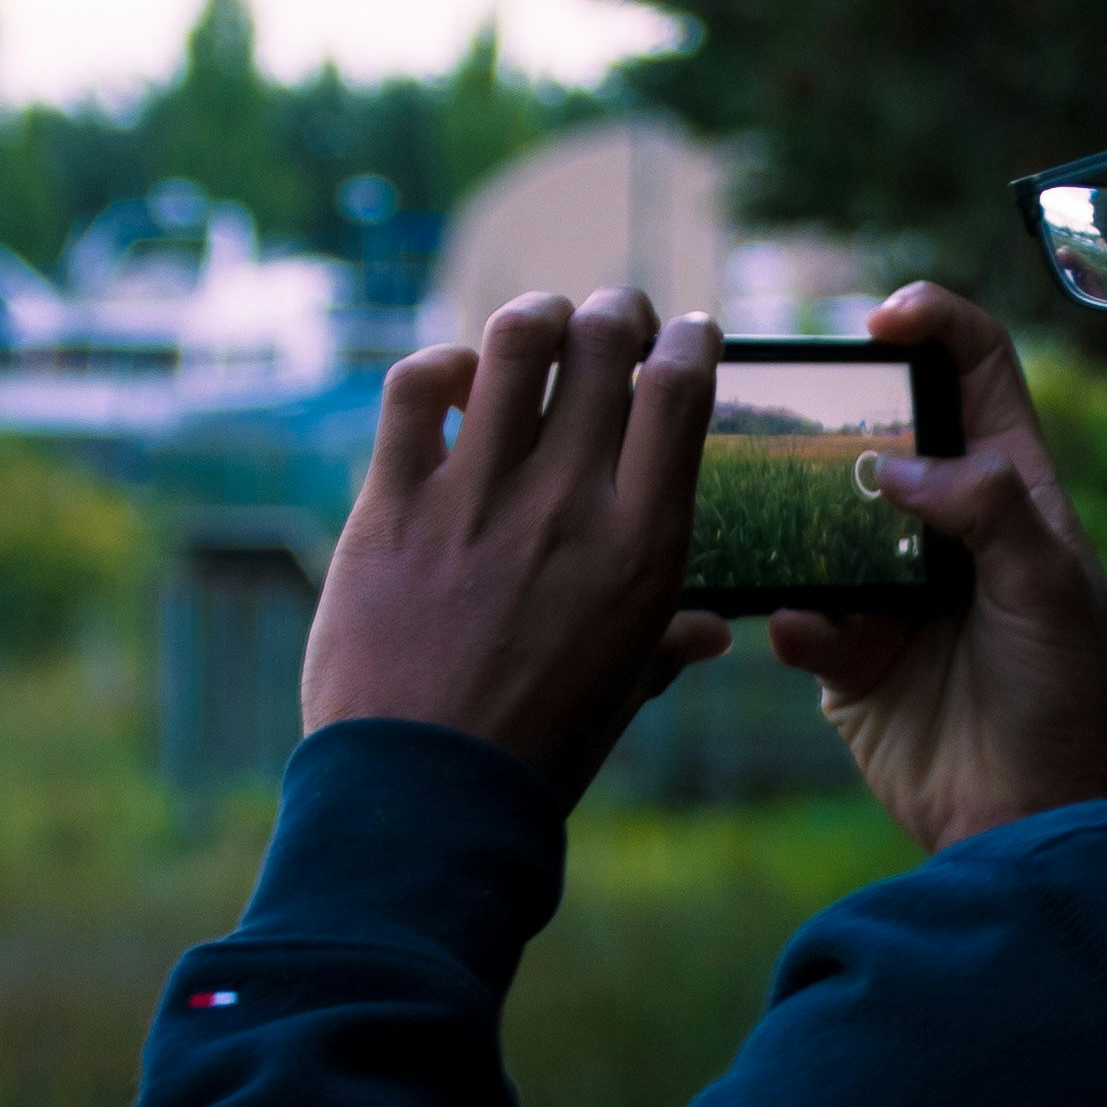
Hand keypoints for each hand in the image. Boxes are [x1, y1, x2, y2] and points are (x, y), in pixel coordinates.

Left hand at [302, 290, 728, 805]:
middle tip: (612, 320)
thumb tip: (714, 632)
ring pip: (514, 341)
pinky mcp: (392, 506)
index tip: (687, 335)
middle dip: (617, 311)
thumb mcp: (624, 692)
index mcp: (641, 547)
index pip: (682, 391)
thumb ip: (669, 642)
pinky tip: (450, 383)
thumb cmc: (537, 750)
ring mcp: (476, 497)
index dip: (690, 340)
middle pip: (604, 345)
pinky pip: (412, 388)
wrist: (425, 795)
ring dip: (535, 317)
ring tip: (539, 326)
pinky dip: (438, 365)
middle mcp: (567, 504)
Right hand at [768, 284, 1106, 850]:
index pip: (975, 372)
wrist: (1044, 820)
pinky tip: (808, 630)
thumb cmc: (1075, 695)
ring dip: (800, 525)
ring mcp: (890, 592)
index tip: (882, 318)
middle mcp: (944, 530)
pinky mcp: (849, 660)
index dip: (934, 324)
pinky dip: (797, 619)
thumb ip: (985, 508)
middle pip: (878, 435)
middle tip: (794, 415)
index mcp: (1012, 489)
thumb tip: (893, 463)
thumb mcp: (1052, 587)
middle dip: (836, 419)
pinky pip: (799, 617)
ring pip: (821, 525)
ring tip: (786, 527)